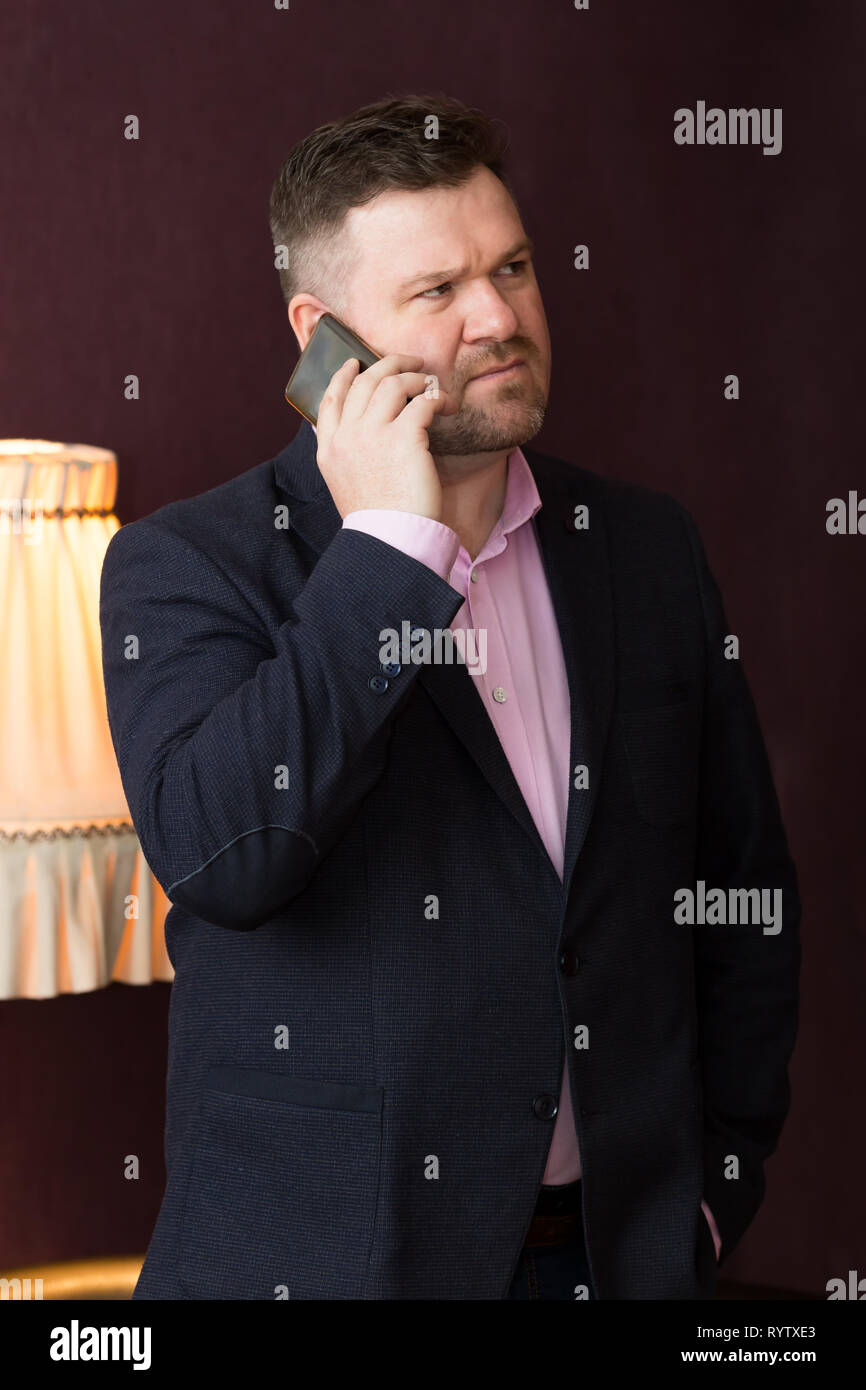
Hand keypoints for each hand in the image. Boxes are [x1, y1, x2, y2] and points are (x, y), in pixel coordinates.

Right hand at [315, 353, 454, 521]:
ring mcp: (372, 433)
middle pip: (365, 382)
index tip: (354, 363)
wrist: (389, 539)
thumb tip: (366, 434)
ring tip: (430, 385)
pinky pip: (423, 402)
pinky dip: (436, 399)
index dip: (343, 376)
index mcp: (328, 450)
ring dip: (415, 378)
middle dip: (389, 364)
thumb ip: (348, 456)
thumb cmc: (377, 519)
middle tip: (411, 362)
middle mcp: (346, 436)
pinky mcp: (403, 436)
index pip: (330, 400)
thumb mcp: (345, 486)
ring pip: (393, 383)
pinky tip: (446, 406)